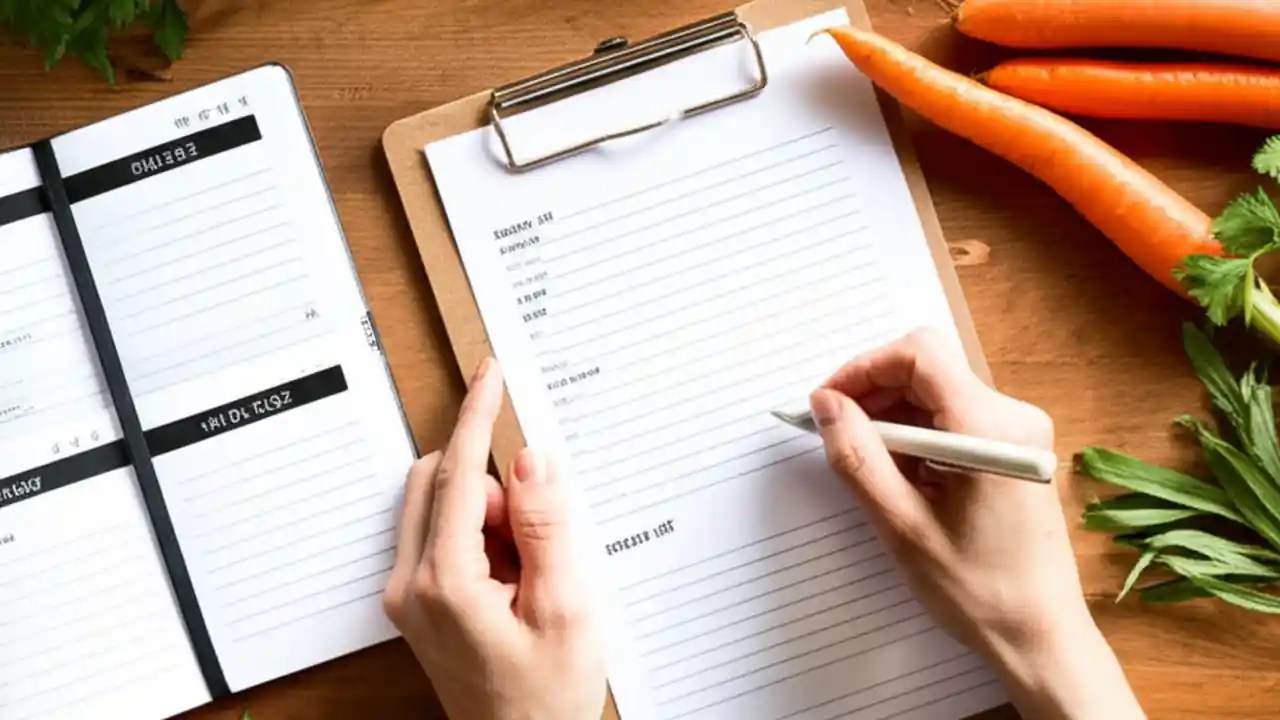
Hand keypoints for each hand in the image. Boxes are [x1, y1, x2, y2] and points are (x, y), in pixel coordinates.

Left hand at [383, 358, 605, 719]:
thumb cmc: (547, 694)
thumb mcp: (565, 608)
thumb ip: (545, 525)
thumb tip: (530, 458)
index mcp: (446, 582)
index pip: (459, 474)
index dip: (478, 416)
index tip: (490, 374)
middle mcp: (412, 583)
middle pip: (443, 481)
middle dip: (494, 486)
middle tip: (540, 538)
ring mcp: (409, 593)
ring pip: (441, 506)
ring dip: (489, 514)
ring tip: (530, 573)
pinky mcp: (416, 600)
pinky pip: (442, 535)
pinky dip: (481, 537)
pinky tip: (514, 581)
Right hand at [809, 329, 1142, 719]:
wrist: (1039, 635)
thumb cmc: (977, 590)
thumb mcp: (901, 524)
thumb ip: (857, 457)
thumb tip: (825, 404)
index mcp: (991, 428)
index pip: (919, 355)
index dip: (863, 368)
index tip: (827, 403)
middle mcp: (1012, 416)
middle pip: (926, 369)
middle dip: (873, 394)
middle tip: (836, 437)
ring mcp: (1017, 432)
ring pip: (935, 393)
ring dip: (893, 418)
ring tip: (871, 469)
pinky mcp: (1012, 449)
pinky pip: (952, 418)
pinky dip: (916, 436)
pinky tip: (901, 478)